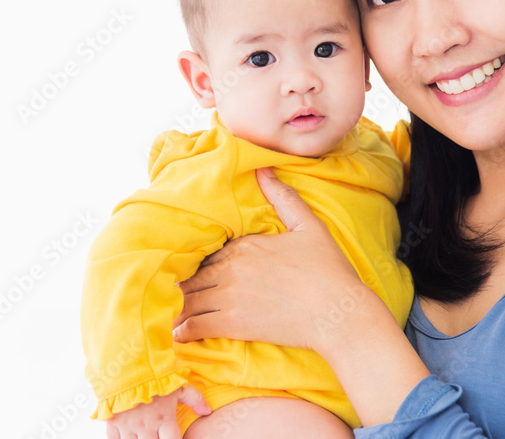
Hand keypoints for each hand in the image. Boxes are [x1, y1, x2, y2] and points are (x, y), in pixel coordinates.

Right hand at [105, 385, 209, 438]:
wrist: (126, 365)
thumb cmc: (153, 376)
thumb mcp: (177, 386)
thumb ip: (194, 398)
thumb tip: (207, 411)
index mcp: (164, 419)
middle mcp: (147, 428)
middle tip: (158, 434)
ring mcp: (129, 428)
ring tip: (145, 435)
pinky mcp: (113, 424)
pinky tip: (129, 436)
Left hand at [172, 167, 370, 353]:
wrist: (337, 312)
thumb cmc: (329, 270)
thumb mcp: (309, 226)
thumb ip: (284, 198)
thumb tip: (263, 170)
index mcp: (246, 245)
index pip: (209, 251)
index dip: (198, 261)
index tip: (187, 267)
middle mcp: (231, 268)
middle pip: (194, 275)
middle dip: (181, 284)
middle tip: (167, 292)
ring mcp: (229, 296)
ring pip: (189, 300)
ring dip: (177, 307)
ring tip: (166, 314)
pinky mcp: (233, 323)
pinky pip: (196, 325)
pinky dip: (183, 330)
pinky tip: (176, 334)